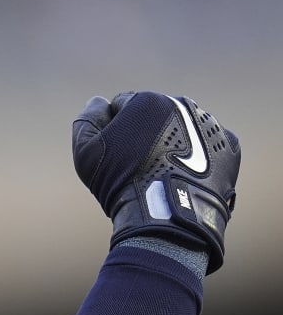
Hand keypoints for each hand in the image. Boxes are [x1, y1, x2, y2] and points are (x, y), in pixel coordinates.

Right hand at [71, 91, 239, 272]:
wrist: (166, 214)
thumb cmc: (121, 182)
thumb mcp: (86, 151)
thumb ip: (87, 119)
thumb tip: (98, 101)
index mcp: (147, 100)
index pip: (122, 106)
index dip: (112, 130)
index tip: (114, 154)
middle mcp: (183, 104)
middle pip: (155, 115)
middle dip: (145, 133)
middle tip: (138, 165)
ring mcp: (210, 124)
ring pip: (184, 128)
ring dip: (172, 143)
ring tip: (163, 172)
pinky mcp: (229, 145)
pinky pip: (208, 145)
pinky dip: (199, 156)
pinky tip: (185, 174)